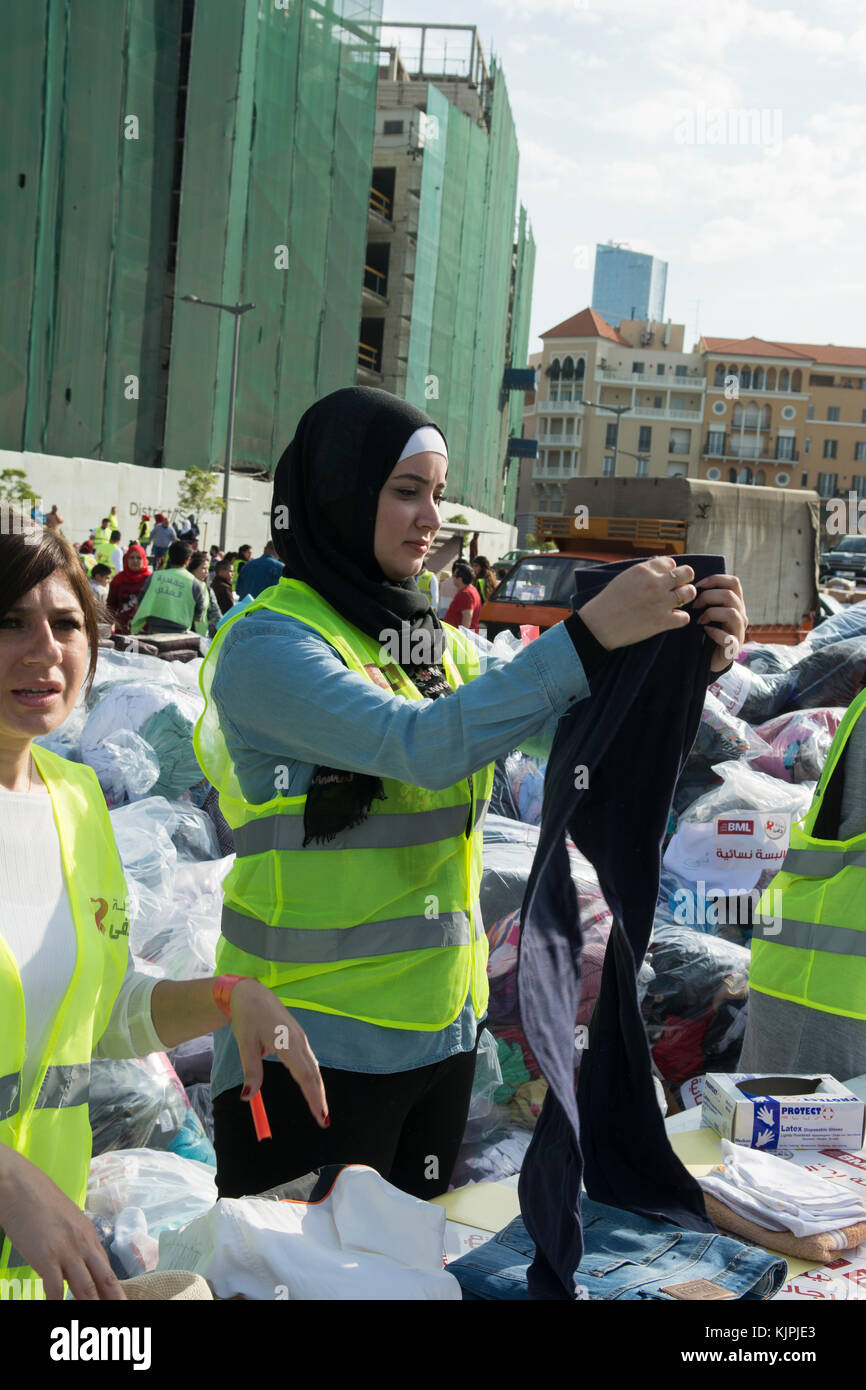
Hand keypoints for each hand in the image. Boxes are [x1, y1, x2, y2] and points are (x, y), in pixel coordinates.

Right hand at [0, 1145, 125, 1300]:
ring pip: (85, 1287)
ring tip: (97, 1320)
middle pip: (104, 1279)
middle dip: (113, 1300)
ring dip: (91, 1306)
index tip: (120, 1301)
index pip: (107, 1268)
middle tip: (121, 1313)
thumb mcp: (68, 1221)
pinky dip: (57, 1302)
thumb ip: (76, 1241)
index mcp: (90, 1235)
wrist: (21, 1188)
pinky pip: (55, 1287)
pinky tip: (58, 1309)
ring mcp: (66, 1251)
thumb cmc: (42, 1201)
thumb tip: (80, 1261)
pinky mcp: (46, 1257)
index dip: (114, 1289)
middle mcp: (83, 1244)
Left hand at [228, 979, 328, 1126]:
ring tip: (321, 1110)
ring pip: (314, 1068)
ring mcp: (301, 1039)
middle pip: (314, 1074)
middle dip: (320, 1098)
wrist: (252, 994)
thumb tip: (247, 1098)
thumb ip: (251, 1072)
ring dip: (318, 1089)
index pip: (304, 1076)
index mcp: (288, 1043)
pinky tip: (313, 1089)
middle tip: (324, 1121)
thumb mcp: (246, 1046)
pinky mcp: (299, 1038)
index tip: (320, 1116)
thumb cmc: (248, 1018)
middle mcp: (299, 1041)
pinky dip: (313, 1078)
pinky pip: (310, 1061)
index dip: (313, 1097)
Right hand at [578, 556, 696, 650]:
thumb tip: (662, 569)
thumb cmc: (609, 601)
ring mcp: (661, 602)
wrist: (599, 625)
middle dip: (684, 579)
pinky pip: (685, 617)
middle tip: (676, 588)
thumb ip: (644, 572)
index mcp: (644, 570)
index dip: (669, 571)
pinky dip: (679, 618)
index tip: (663, 579)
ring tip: (675, 602)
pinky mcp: (663, 621)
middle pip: (687, 573)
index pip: (671, 563)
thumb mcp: (625, 577)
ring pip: (689, 593)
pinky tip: (670, 618)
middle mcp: (655, 583)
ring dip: (684, 597)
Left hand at [694, 573, 747, 672]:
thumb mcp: (706, 612)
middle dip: (708, 597)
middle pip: (731, 596)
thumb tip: (690, 584)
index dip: (716, 579)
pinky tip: (706, 631)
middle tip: (695, 606)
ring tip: (699, 621)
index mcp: (735, 604)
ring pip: (732, 614)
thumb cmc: (704, 633)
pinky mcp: (734, 648)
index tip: (698, 585)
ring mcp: (739, 632)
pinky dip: (715, 633)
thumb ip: (705, 599)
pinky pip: (729, 638)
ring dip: (711, 613)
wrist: (707, 660)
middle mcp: (741, 616)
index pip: (734, 582)